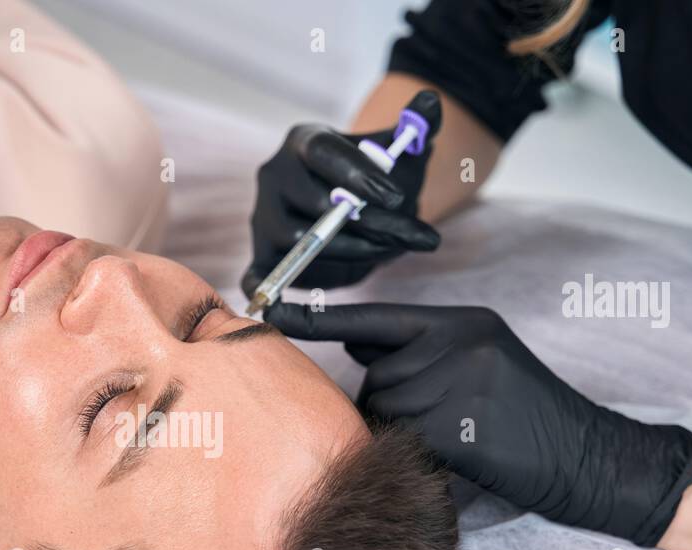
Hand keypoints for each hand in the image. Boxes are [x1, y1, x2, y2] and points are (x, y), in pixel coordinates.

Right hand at [241, 91, 442, 297]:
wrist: (356, 209)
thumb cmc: (379, 179)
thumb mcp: (400, 151)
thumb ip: (418, 126)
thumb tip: (431, 102)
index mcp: (305, 141)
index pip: (323, 151)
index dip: (357, 174)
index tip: (395, 196)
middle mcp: (274, 175)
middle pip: (313, 204)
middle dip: (365, 223)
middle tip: (408, 236)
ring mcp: (263, 217)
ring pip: (300, 244)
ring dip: (348, 253)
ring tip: (387, 252)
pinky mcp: (261, 255)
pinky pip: (260, 276)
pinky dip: (270, 289)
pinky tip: (288, 305)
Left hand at [265, 300, 691, 546]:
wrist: (587, 456)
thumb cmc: (528, 416)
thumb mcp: (483, 361)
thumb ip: (423, 350)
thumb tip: (355, 344)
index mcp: (463, 322)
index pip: (379, 317)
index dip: (325, 319)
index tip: (275, 310)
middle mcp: (458, 343)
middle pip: (375, 376)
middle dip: (392, 405)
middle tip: (444, 421)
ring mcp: (458, 383)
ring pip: (384, 410)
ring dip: (404, 431)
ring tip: (457, 436)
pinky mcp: (457, 426)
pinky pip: (404, 440)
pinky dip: (419, 455)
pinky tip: (459, 456)